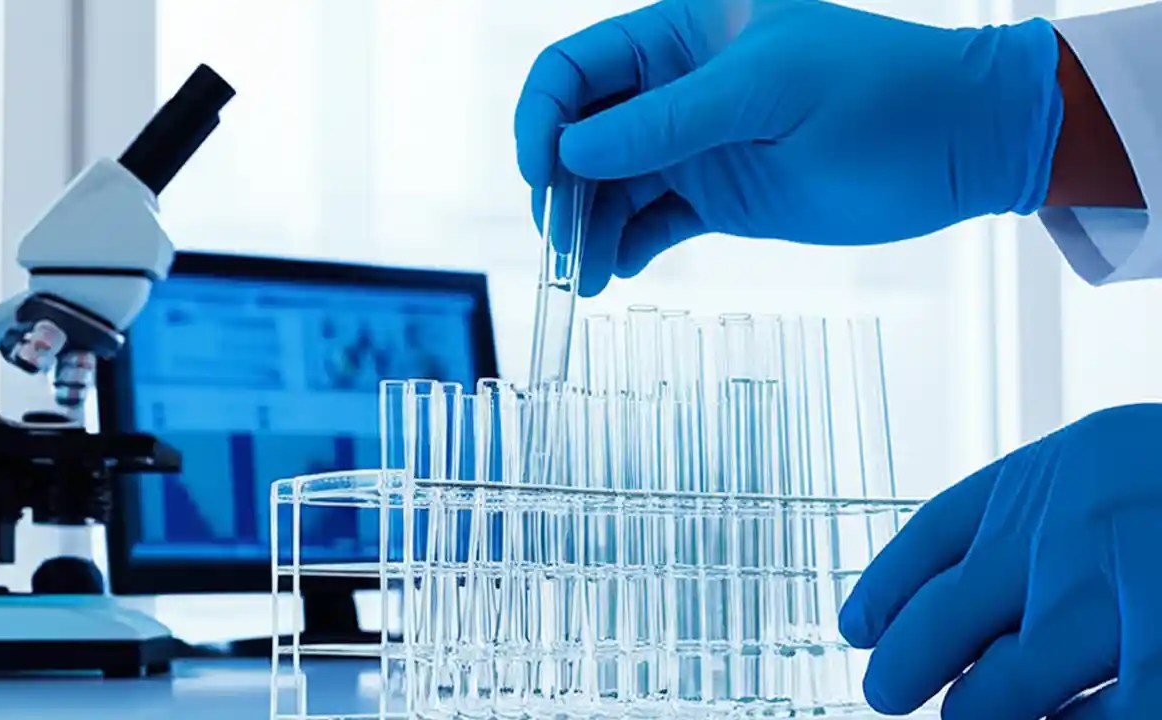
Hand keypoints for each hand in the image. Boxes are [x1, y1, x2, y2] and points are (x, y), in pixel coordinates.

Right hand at [514, 0, 1062, 295]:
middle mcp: (676, 90)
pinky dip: (625, 248)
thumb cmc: (880, 94)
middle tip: (561, 244)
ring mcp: (695, 147)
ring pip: (609, 188)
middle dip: (560, 189)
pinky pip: (649, 222)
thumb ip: (667, 122)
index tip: (543, 176)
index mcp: (682, 34)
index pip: (577, 69)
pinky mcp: (717, 197)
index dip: (543, 119)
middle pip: (581, 135)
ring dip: (587, 230)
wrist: (964, 146)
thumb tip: (572, 149)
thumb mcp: (766, 95)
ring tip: (585, 278)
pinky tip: (617, 274)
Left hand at [839, 404, 1161, 718]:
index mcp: (1053, 476)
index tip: (858, 621)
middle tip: (886, 689)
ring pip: (998, 689)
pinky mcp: (1161, 658)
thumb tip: (1003, 584)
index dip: (887, 586)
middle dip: (902, 666)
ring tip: (968, 712)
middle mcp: (1060, 535)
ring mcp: (1106, 602)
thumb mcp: (1122, 457)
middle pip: (940, 620)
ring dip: (978, 710)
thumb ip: (1062, 509)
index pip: (936, 534)